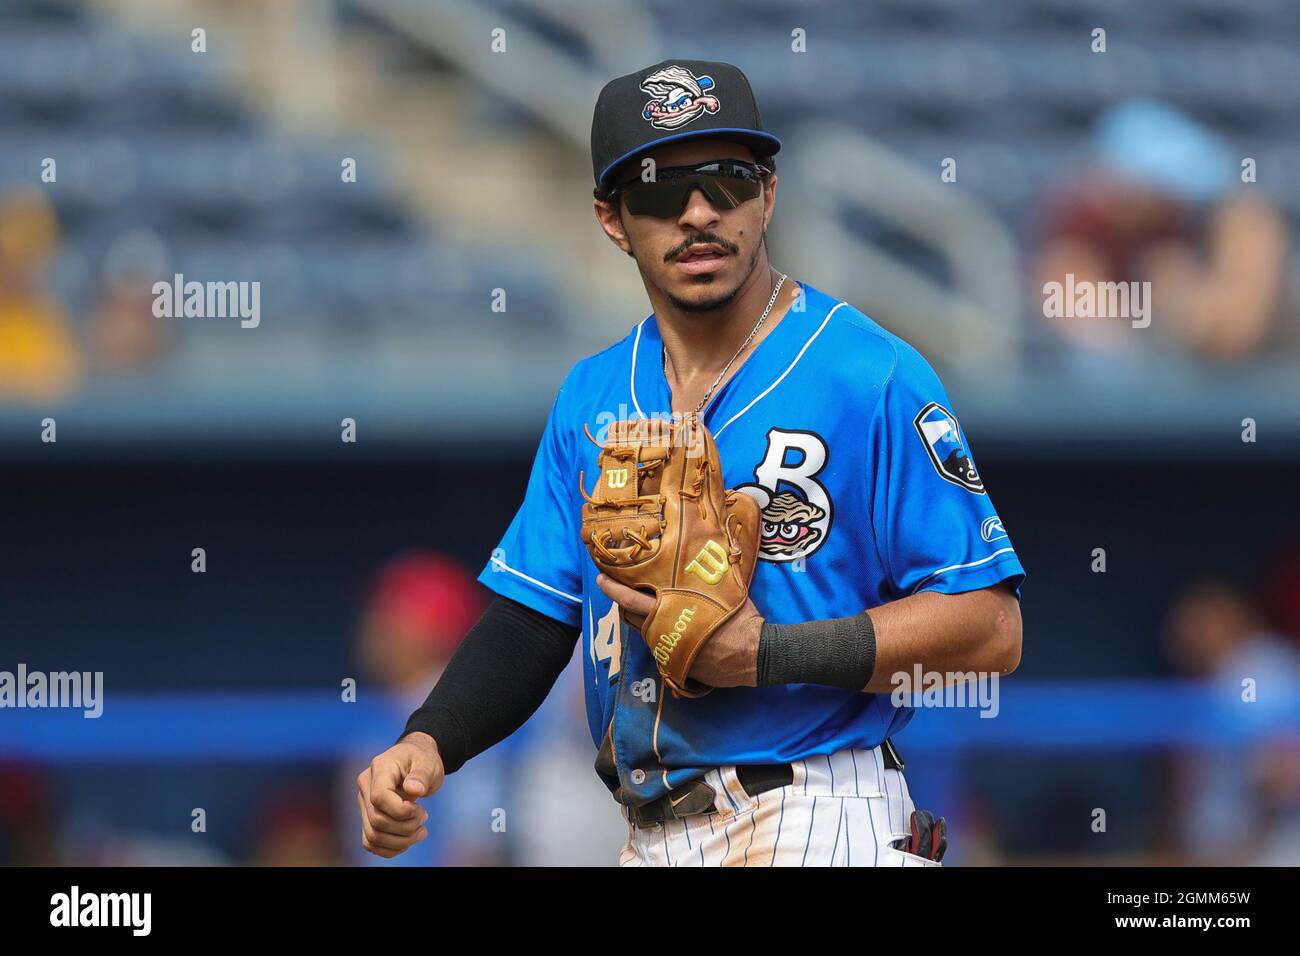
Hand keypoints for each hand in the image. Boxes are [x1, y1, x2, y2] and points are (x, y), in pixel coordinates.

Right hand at [355, 732, 441, 857]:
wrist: (415, 760)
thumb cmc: (422, 759)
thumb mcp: (429, 763)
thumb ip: (422, 775)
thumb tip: (413, 789)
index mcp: (380, 768)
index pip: (379, 797)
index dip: (399, 811)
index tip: (418, 809)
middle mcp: (366, 785)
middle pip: (376, 820)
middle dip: (405, 827)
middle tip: (424, 817)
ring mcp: (364, 802)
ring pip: (373, 835)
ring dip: (400, 841)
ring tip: (420, 830)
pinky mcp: (367, 816)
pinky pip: (371, 841)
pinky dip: (390, 847)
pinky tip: (409, 839)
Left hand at [596, 573, 762, 687]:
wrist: (756, 655)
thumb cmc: (740, 620)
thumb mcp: (723, 590)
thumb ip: (704, 577)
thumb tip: (701, 554)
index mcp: (672, 612)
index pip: (631, 600)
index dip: (612, 589)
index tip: (601, 577)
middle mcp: (663, 633)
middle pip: (629, 617)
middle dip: (620, 602)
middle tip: (614, 585)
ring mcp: (668, 651)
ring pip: (641, 632)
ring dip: (638, 618)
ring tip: (638, 602)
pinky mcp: (675, 665)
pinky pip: (657, 646)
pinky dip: (655, 634)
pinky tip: (663, 624)